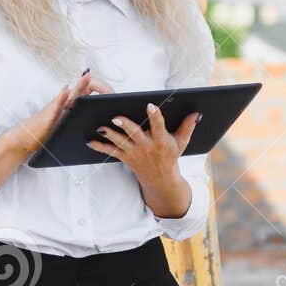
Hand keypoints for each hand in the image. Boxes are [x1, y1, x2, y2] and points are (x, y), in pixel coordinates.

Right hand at [8, 69, 112, 156]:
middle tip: (103, 82)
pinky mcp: (48, 116)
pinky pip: (56, 106)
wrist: (27, 138)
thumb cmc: (45, 133)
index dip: (98, 89)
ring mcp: (56, 109)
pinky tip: (66, 90)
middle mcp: (63, 104)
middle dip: (91, 85)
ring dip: (79, 85)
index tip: (110, 92)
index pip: (85, 94)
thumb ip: (77, 120)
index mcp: (70, 106)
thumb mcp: (65, 126)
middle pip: (80, 91)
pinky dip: (61, 97)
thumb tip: (94, 122)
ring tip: (87, 76)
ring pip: (70, 95)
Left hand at [85, 102, 201, 208]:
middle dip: (126, 126)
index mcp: (161, 141)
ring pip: (120, 142)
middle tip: (116, 117)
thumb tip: (196, 112)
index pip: (159, 126)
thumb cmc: (170, 156)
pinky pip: (111, 151)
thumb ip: (188, 127)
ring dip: (109, 135)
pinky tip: (89, 140)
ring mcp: (134, 153)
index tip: (150, 105)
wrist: (160, 180)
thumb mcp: (182, 143)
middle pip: (135, 134)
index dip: (155, 116)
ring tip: (100, 127)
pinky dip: (99, 146)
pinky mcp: (125, 157)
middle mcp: (146, 147)